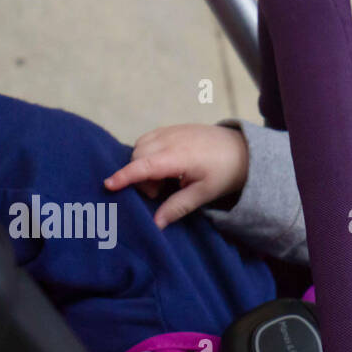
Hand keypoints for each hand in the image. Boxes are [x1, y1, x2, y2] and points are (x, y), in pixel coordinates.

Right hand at [103, 123, 248, 228]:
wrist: (242, 149)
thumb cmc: (225, 172)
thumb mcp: (204, 194)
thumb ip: (178, 206)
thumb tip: (156, 223)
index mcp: (179, 156)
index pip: (143, 165)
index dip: (125, 176)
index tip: (109, 185)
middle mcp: (171, 138)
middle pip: (138, 156)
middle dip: (139, 177)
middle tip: (158, 193)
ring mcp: (171, 130)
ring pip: (140, 146)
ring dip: (143, 164)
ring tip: (164, 181)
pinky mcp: (172, 128)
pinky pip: (149, 139)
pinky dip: (148, 154)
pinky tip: (165, 168)